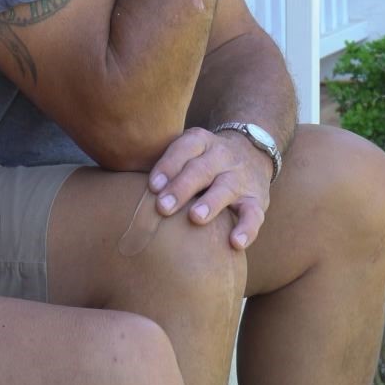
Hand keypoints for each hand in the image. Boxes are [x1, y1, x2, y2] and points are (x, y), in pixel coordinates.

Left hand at [145, 126, 273, 249]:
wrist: (253, 152)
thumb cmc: (204, 161)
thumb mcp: (188, 152)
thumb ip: (165, 167)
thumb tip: (126, 193)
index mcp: (201, 142)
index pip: (184, 148)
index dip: (168, 166)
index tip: (152, 186)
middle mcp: (222, 156)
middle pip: (201, 169)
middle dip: (182, 187)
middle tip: (163, 207)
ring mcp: (240, 177)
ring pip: (227, 188)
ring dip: (211, 203)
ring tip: (196, 218)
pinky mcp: (257, 199)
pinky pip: (254, 215)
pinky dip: (247, 229)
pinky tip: (235, 243)